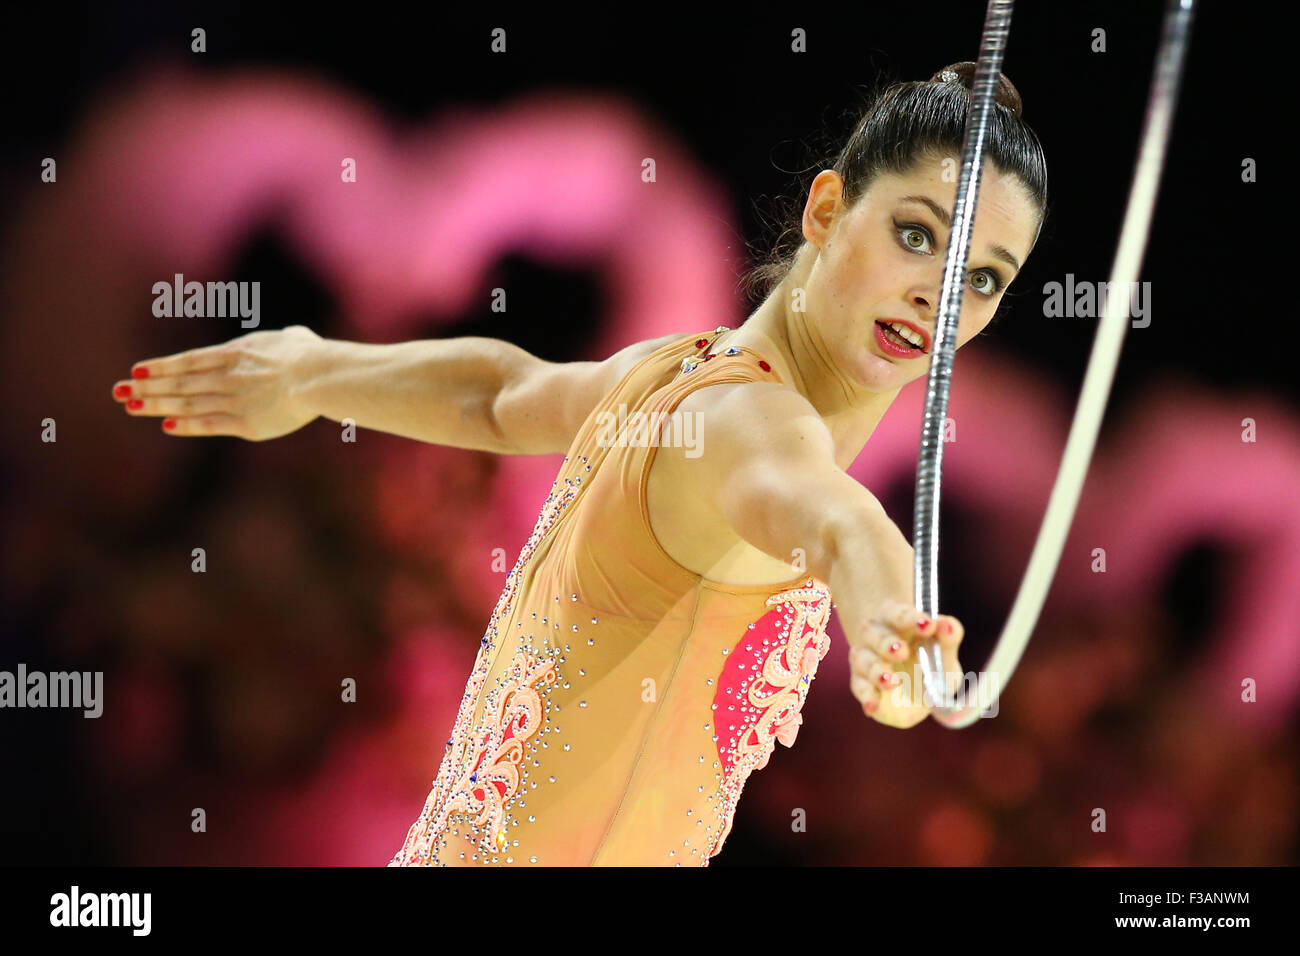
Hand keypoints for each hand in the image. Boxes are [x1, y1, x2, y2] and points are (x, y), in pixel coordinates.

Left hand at [111, 325, 321, 439]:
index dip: (160, 367)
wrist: (318, 377)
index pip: (188, 361)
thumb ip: (287, 338)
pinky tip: (166, 425)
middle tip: (117, 391)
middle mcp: (225, 376)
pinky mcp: (244, 423)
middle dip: (146, 387)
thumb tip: (294, 336)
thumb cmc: (313, 355)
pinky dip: (186, 425)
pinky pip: (208, 424)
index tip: (137, 371)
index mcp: (235, 354)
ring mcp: (232, 400)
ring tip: (131, 406)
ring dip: (156, 405)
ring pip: (186, 403)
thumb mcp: (296, 337)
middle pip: (178, 383)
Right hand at [847, 598, 964, 728]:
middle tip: (902, 651)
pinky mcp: (861, 684)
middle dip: (888, 643)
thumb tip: (947, 626)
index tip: (929, 625)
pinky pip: (860, 688)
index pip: (898, 614)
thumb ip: (948, 638)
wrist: (914, 693)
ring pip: (865, 661)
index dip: (911, 618)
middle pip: (876, 635)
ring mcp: (865, 660)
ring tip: (891, 681)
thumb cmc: (928, 661)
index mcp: (895, 620)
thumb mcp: (944, 651)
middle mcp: (874, 636)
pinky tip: (873, 705)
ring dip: (877, 671)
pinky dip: (866, 697)